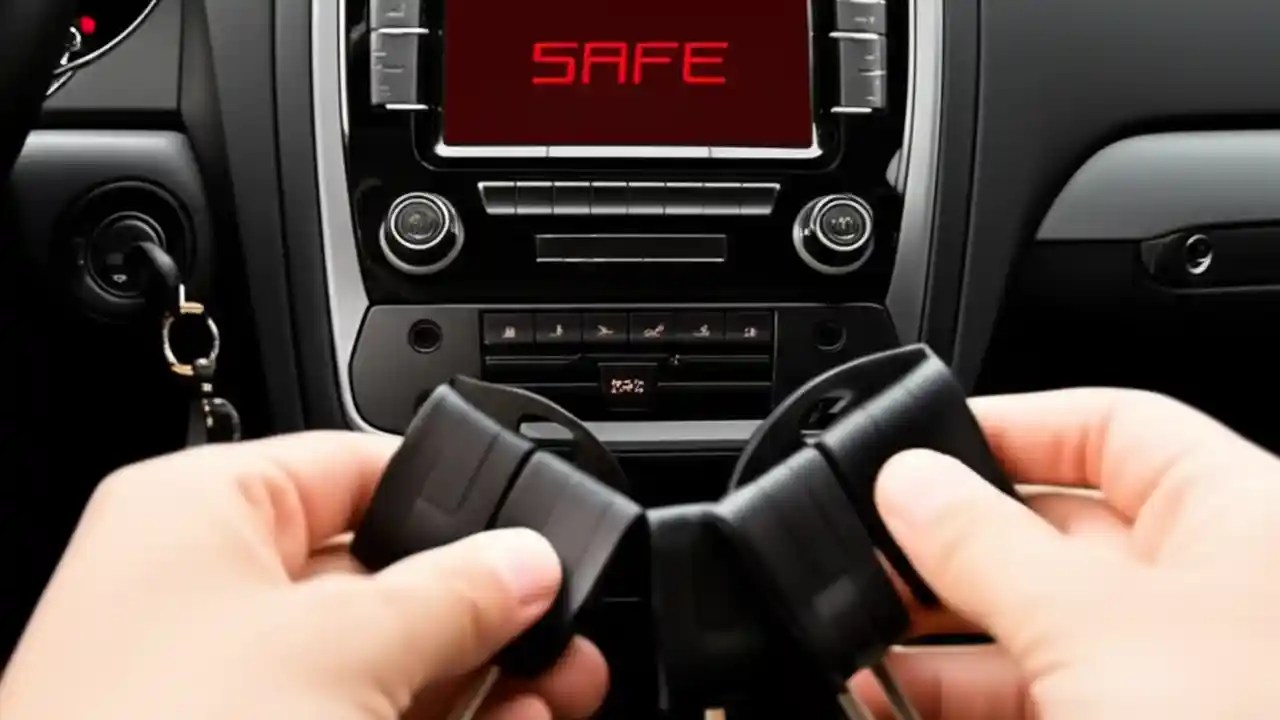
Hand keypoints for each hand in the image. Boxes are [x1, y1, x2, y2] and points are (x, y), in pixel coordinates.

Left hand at [0, 433, 607, 719]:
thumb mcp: (340, 648)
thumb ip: (452, 595)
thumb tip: (524, 564)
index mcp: (199, 519)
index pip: (349, 471)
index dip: (448, 496)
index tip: (527, 534)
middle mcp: (209, 599)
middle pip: (380, 576)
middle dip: (481, 604)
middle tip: (559, 622)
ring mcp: (233, 690)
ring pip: (384, 663)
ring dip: (481, 673)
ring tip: (566, 680)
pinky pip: (368, 718)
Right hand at [852, 389, 1279, 718]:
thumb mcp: (1093, 634)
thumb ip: (985, 546)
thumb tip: (910, 482)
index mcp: (1237, 520)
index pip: (1115, 428)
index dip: (1014, 426)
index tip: (919, 445)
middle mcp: (1211, 591)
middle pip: (1059, 530)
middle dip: (957, 542)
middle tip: (871, 547)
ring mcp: (1174, 673)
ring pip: (1039, 623)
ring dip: (945, 629)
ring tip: (860, 630)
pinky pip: (1037, 694)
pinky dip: (968, 695)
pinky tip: (896, 701)